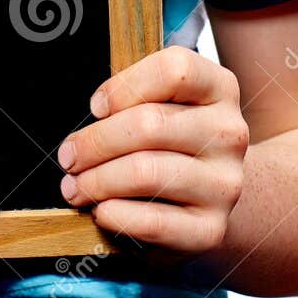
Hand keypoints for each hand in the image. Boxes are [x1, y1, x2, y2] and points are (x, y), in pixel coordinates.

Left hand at [57, 47, 249, 252]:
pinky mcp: (211, 228)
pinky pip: (153, 221)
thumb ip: (134, 96)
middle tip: (68, 157)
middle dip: (95, 142)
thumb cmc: (173, 140)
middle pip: (149, 124)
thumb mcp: (165, 103)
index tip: (96, 107)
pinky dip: (116, 214)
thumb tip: (96, 111)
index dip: (124, 86)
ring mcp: (224, 183)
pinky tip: (101, 210)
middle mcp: (228, 133)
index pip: (174, 70)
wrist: (212, 196)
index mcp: (219, 88)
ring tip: (75, 187)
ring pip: (146, 172)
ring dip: (98, 180)